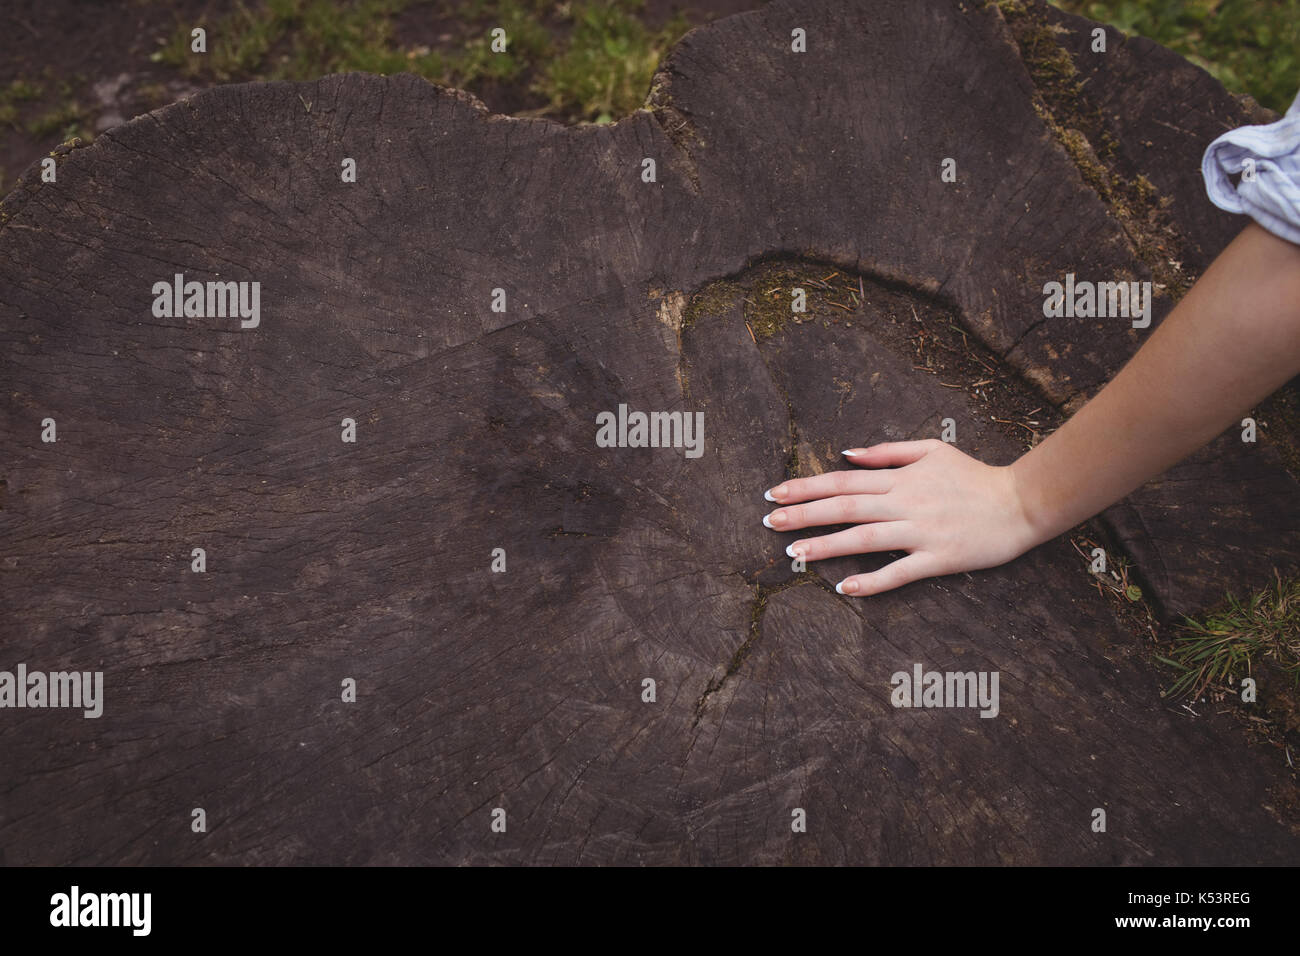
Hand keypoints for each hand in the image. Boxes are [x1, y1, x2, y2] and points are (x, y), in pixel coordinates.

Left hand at [761, 440, 1041, 595]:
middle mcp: (905, 503)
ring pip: (865, 538)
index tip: (775, 493)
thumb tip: (846, 454)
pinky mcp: (938, 559)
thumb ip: (887, 452)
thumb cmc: (974, 476)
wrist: (1021, 503)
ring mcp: (920, 532)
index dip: (806, 487)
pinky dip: (872, 581)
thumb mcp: (931, 450)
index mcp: (900, 478)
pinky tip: (845, 589)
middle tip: (770, 524)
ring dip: (826, 547)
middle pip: (845, 508)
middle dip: (804, 515)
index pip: (842, 482)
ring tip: (794, 554)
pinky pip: (899, 572)